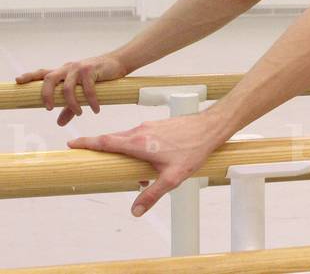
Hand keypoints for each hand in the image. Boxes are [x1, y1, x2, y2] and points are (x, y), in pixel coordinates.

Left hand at [16, 53, 129, 125]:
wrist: (118, 63)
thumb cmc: (98, 76)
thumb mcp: (82, 92)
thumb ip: (69, 107)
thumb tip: (59, 123)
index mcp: (63, 72)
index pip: (43, 73)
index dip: (29, 76)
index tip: (17, 81)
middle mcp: (67, 68)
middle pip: (49, 79)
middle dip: (46, 94)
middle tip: (49, 109)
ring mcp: (79, 68)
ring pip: (68, 88)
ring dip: (72, 104)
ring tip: (80, 113)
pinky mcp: (91, 70)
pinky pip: (88, 89)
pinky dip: (91, 101)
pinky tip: (96, 109)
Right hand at [68, 112, 224, 216]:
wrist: (210, 128)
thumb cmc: (193, 150)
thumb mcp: (172, 177)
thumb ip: (152, 194)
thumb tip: (135, 210)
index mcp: (138, 142)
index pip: (105, 141)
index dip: (87, 143)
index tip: (72, 144)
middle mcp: (140, 131)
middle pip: (113, 139)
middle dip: (99, 148)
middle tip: (88, 157)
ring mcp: (149, 126)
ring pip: (127, 138)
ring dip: (121, 150)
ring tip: (128, 170)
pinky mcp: (157, 126)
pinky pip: (138, 136)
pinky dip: (135, 146)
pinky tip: (147, 161)